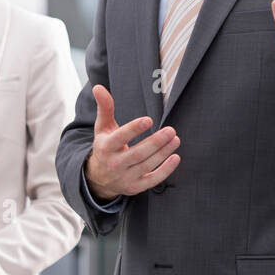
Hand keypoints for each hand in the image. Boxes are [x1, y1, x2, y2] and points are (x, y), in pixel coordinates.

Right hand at [83, 84, 179, 200]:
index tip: (148, 120)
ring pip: (146, 166)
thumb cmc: (105, 146)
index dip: (133, 130)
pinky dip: (165, 171)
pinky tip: (175, 157)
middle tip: (171, 130)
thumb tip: (98, 87)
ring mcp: (125, 177)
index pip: (119, 138)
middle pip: (136, 154)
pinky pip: (152, 180)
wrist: (98, 178)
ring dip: (163, 153)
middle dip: (155, 142)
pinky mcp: (135, 187)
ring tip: (176, 139)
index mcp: (105, 147)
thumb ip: (104, 107)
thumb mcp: (102, 128)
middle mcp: (114, 164)